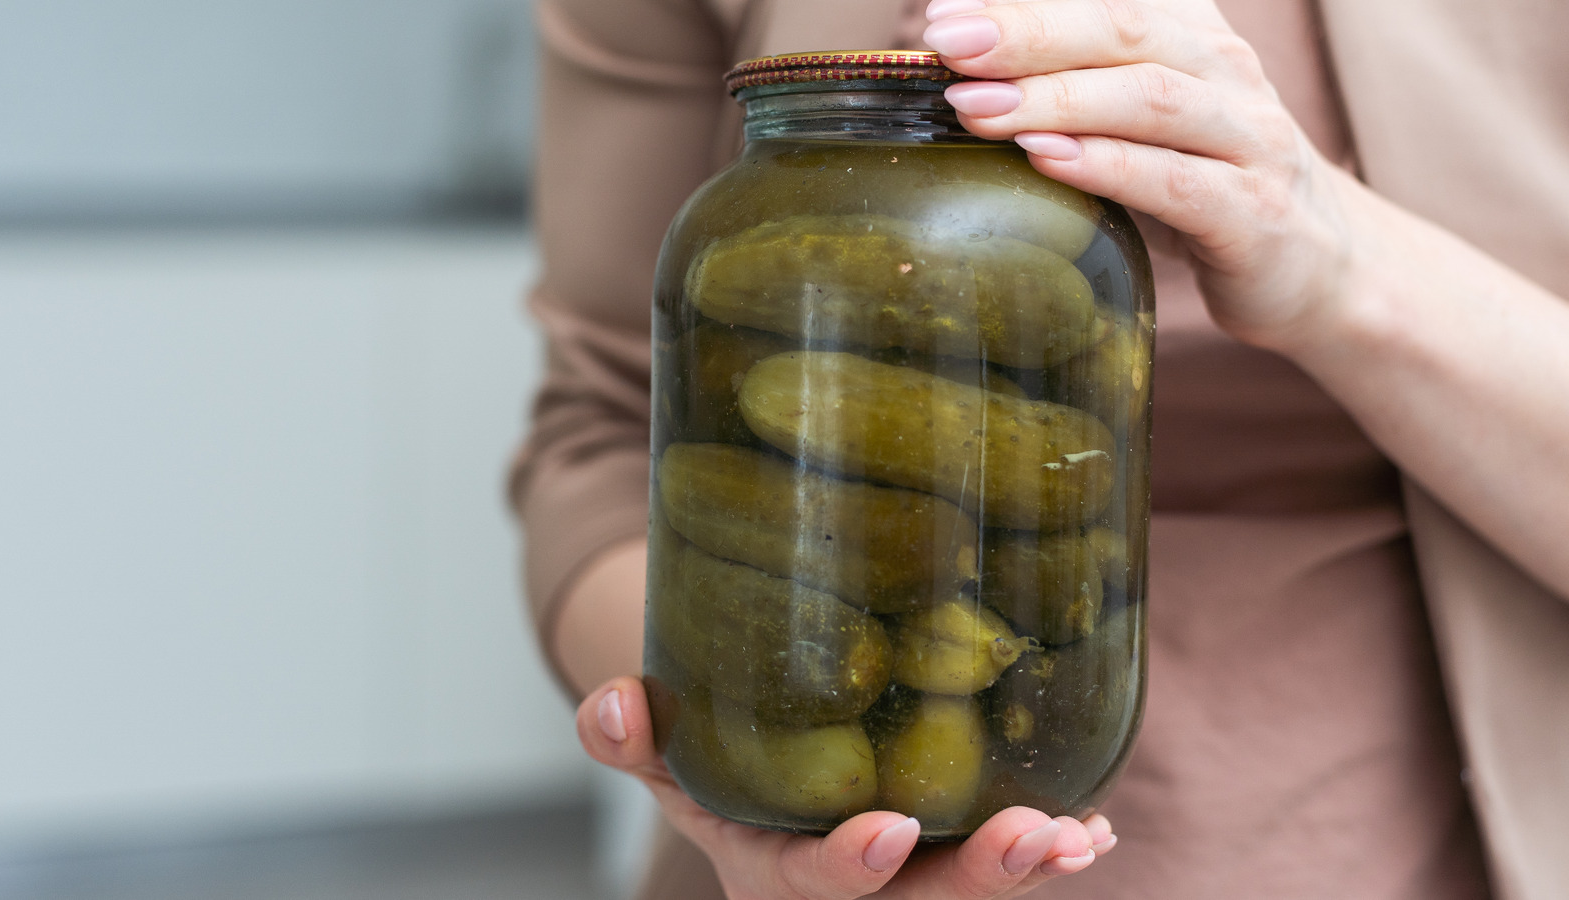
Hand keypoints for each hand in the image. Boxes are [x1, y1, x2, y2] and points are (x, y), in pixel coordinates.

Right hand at [578, 676, 1115, 898]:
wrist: (757, 790)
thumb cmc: (713, 769)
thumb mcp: (665, 757)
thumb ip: (632, 737)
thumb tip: (613, 703)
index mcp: (771, 872)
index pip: (808, 885)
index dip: (848, 866)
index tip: (890, 831)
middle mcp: (846, 893)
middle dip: (978, 878)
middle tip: (1035, 837)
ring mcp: (902, 884)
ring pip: (968, 892)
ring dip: (1028, 868)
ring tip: (1080, 836)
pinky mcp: (945, 861)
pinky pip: (999, 868)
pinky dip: (1047, 852)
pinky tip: (1093, 828)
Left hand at [923, 0, 1364, 351]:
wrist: (1315, 267)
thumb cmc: (1202, 184)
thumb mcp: (1140, 119)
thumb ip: (1075, 85)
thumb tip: (965, 71)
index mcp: (1192, 35)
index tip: (943, 9)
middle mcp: (1226, 71)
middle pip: (1123, 30)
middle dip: (1028, 31)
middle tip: (947, 41)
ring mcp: (1248, 140)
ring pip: (1148, 99)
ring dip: (1054, 98)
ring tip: (976, 107)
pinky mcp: (1253, 213)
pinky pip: (1175, 181)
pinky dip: (1107, 165)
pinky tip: (1046, 161)